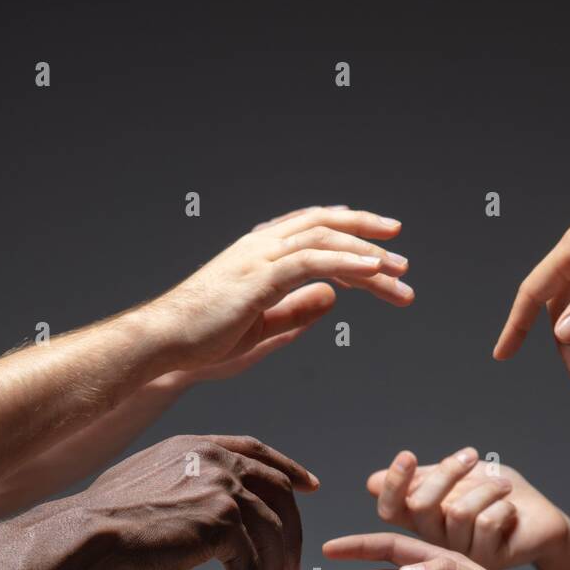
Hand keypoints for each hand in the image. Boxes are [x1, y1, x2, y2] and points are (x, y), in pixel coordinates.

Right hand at [82, 433, 315, 569]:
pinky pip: (251, 567)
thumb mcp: (145, 477)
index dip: (289, 470)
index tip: (310, 487)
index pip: (257, 452)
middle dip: (292, 531)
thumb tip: (194, 490)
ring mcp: (222, 491)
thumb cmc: (104, 518)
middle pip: (278, 494)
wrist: (87, 535)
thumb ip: (181, 476)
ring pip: (270, 536)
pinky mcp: (222, 526)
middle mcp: (216, 461)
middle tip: (293, 566)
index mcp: (199, 446)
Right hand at [152, 205, 412, 372]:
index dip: (348, 236)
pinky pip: (312, 260)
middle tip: (403, 256)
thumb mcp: (264, 328)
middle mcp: (261, 247)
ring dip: (366, 255)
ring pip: (325, 240)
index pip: (312, 232)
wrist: (166, 344)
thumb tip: (332, 297)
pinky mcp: (259, 276)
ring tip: (399, 272)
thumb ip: (297, 311)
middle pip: (325, 225)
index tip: (380, 249)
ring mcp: (259, 257)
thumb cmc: (204, 342)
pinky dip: (346, 261)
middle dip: (368, 235)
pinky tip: (373, 271)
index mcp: (260, 255)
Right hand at [367, 450, 569, 569]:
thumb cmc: (497, 493)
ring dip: (485, 488)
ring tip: (503, 485)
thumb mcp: (460, 477)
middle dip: (447, 473)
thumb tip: (371, 482)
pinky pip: (486, 523)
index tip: (408, 456)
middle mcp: (433, 542)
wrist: (538, 518)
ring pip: (458, 511)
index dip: (394, 484)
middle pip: (421, 505)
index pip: (390, 508)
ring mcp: (458, 557)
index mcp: (421, 521)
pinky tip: (511, 510)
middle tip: (470, 456)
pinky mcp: (485, 564)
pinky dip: (503, 505)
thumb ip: (424, 479)